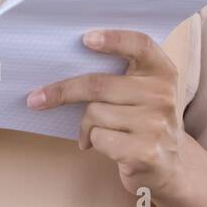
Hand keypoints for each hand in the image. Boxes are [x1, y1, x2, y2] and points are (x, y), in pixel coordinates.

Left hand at [27, 29, 182, 195]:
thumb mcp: (143, 92)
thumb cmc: (142, 121)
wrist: (170, 168)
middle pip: (98, 85)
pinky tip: (107, 147)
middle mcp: (163, 94)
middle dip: (63, 92)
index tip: (85, 39)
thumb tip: (64, 63)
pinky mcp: (145, 151)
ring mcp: (156, 124)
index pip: (140, 44)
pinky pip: (98, 138)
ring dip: (86, 125)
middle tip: (36, 99)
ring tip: (98, 132)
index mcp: (163, 71)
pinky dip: (92, 142)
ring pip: (94, 113)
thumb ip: (120, 75)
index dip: (113, 39)